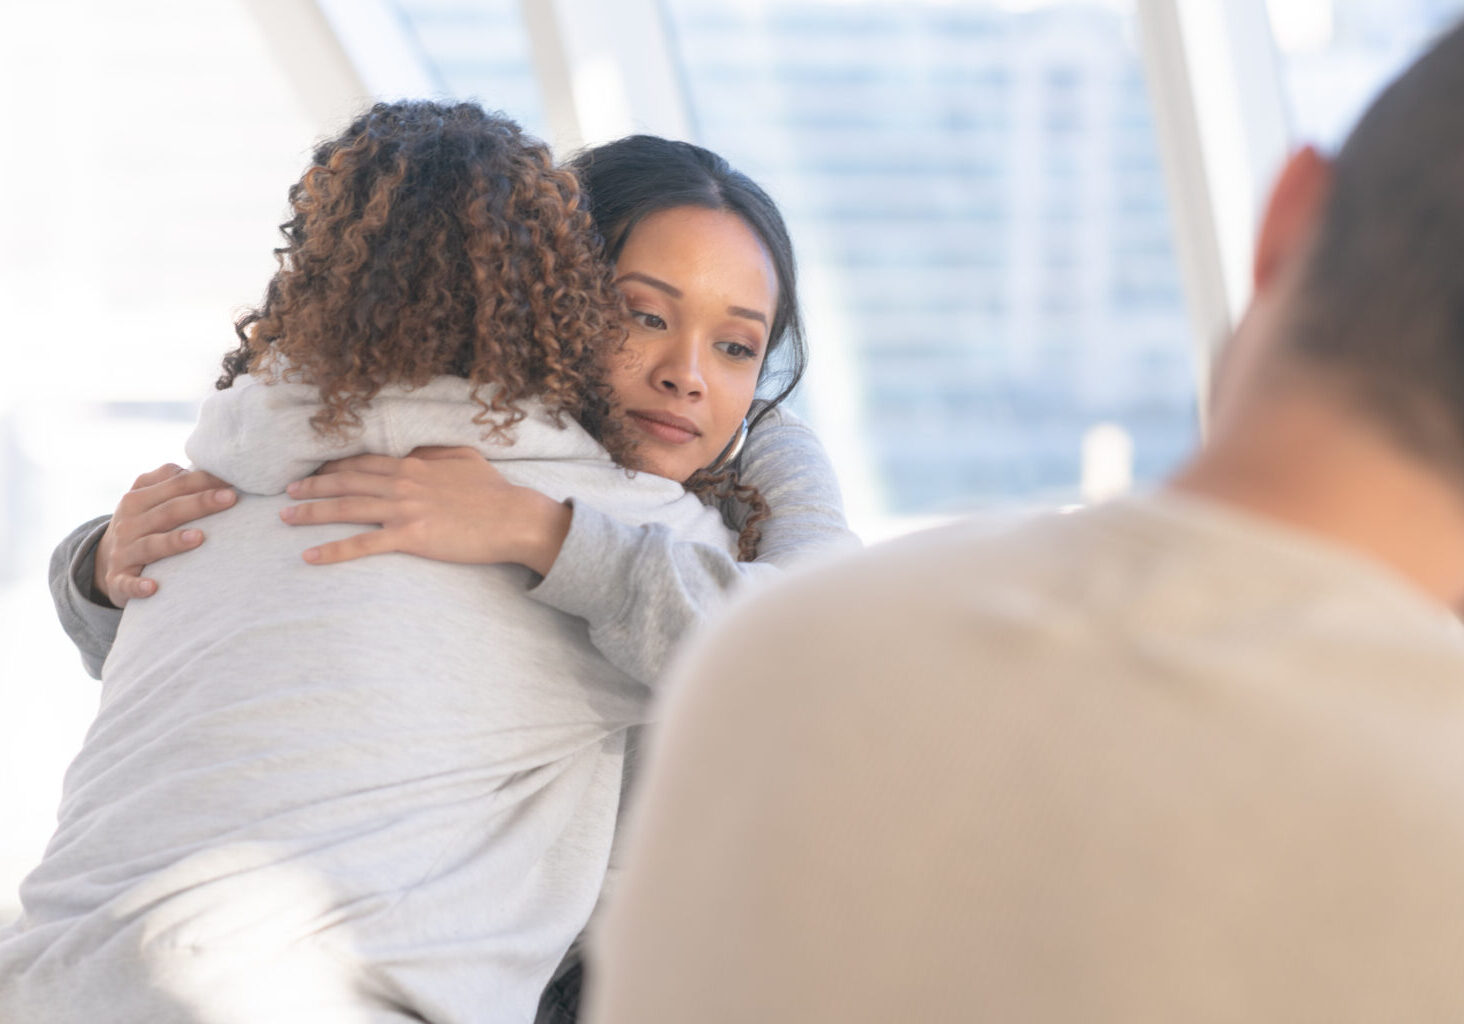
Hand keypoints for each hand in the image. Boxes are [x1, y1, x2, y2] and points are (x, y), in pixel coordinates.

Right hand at [93, 464, 236, 607]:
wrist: (104, 561)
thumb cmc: (142, 523)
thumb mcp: (147, 498)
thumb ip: (170, 479)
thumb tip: (203, 466)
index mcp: (138, 499)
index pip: (175, 485)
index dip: (204, 480)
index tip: (234, 478)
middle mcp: (129, 523)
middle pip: (168, 511)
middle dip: (199, 503)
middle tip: (231, 498)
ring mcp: (124, 552)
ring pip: (151, 545)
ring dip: (173, 542)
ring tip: (200, 538)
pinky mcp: (119, 580)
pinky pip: (127, 584)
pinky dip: (138, 586)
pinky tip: (153, 588)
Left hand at [280, 446, 572, 574]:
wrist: (514, 518)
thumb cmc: (494, 492)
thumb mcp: (465, 458)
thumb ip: (434, 453)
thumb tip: (414, 451)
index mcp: (413, 464)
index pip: (363, 462)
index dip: (334, 465)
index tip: (315, 469)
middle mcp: (401, 483)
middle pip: (345, 482)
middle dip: (313, 485)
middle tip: (288, 490)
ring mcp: (403, 509)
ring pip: (345, 509)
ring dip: (311, 512)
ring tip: (286, 516)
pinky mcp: (409, 537)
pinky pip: (362, 545)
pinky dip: (332, 551)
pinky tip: (309, 557)